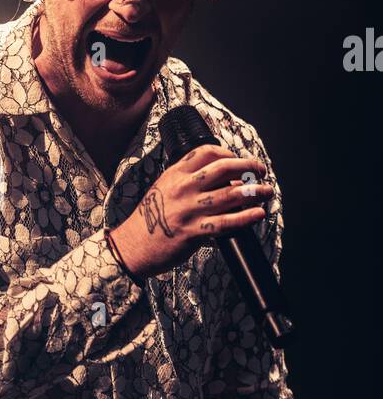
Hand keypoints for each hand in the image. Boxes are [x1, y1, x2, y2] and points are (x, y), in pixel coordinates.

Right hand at [108, 144, 272, 280]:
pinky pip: (226, 222)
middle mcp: (182, 188)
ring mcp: (188, 210)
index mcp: (174, 174)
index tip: (239, 160)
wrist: (132, 246)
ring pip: (229, 195)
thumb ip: (186, 181)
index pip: (206, 152)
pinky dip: (246, 217)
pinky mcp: (193, 232)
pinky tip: (257, 213)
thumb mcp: (163, 189)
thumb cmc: (150, 219)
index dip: (229, 153)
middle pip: (224, 169)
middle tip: (259, 171)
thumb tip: (220, 179)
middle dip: (248, 168)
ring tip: (266, 192)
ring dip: (254, 192)